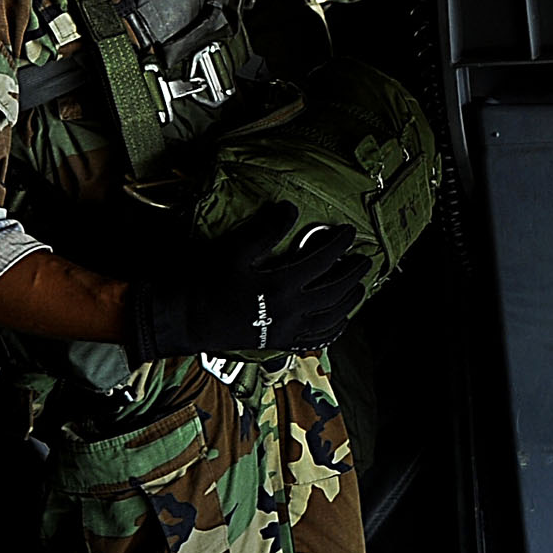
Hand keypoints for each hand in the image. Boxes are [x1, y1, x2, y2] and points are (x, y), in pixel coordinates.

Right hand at [126, 203, 366, 361]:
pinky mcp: (278, 342)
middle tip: (365, 261)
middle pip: (334, 292)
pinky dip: (332, 330)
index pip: (322, 261)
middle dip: (353, 274)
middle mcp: (290, 311)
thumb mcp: (234, 250)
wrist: (186, 319)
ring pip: (330, 318)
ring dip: (349, 302)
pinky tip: (339, 322)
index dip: (339, 245)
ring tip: (360, 288)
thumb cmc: (207, 281)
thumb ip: (265, 230)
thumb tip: (290, 209)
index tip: (350, 233)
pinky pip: (315, 340)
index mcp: (281, 285)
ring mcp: (286, 330)